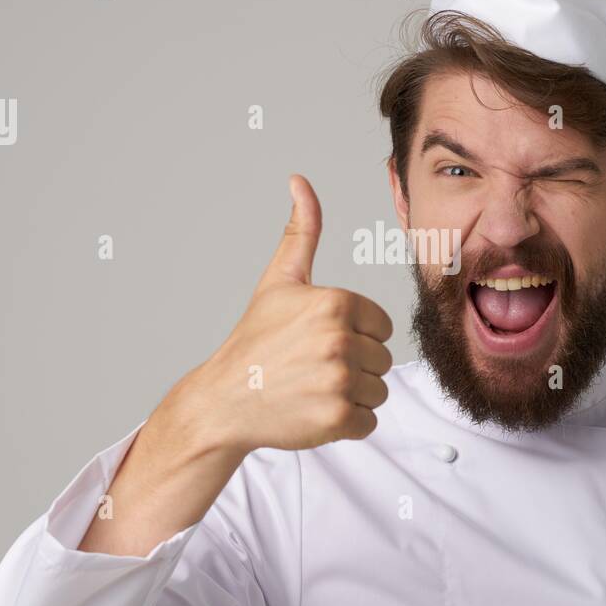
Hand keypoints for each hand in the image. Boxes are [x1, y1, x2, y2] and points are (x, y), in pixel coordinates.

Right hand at [152, 174, 394, 458]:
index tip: (318, 340)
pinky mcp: (337, 419)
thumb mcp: (279, 281)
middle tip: (311, 367)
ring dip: (352, 396)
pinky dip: (346, 424)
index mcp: (335, 303)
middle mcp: (340, 340)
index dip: (355, 334)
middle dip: (354, 366)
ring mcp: (339, 382)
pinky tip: (313, 411)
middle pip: (382, 359)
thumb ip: (301, 231)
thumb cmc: (254, 340)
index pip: (381, 325)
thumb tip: (300, 181)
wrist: (224, 400)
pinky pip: (369, 422)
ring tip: (313, 388)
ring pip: (378, 391)